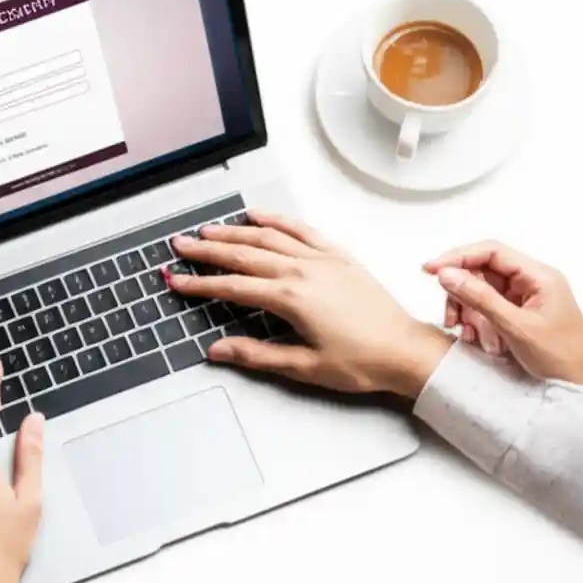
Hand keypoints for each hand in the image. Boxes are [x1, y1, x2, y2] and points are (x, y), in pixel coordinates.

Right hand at [167, 211, 450, 398]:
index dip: (200, 283)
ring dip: (234, 231)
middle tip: (180, 245)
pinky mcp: (338, 256)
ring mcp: (321, 259)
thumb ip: (256, 355)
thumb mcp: (303, 367)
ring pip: (268, 236)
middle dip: (207, 249)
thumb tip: (218, 350)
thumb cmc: (362, 361)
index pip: (232, 286)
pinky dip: (277, 219)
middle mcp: (304, 271)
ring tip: (208, 230)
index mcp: (291, 298)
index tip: (177, 280)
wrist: (405, 351)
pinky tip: (258, 215)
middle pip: (244, 253)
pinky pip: (301, 229)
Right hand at [423, 241, 582, 393]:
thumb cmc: (561, 356)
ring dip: (469, 311)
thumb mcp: (516, 327)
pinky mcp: (522, 314)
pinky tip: (477, 340)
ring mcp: (527, 298)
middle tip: (451, 318)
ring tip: (467, 335)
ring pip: (483, 291)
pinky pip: (490, 308)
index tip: (430, 270)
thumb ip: (480, 298)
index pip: (490, 251)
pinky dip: (478, 322)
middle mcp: (532, 281)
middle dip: (462, 293)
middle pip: (483, 271)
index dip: (457, 257)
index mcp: (538, 275)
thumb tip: (446, 274)